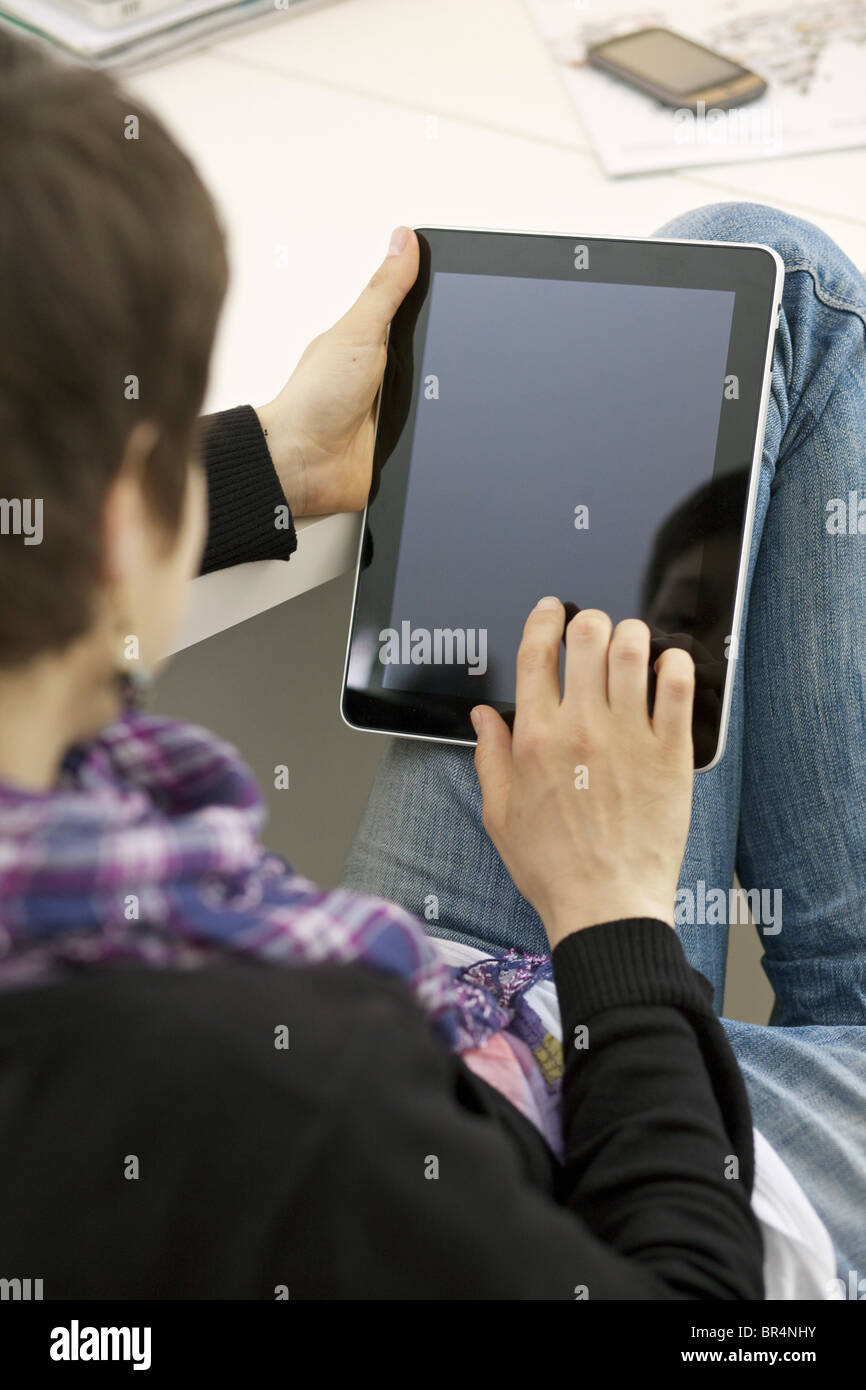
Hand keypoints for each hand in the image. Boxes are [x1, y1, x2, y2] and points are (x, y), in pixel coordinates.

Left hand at [255, 227, 418, 516]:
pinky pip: (434, 437)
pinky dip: (437, 436)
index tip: (464, 300)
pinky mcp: (403, 446)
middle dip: (447, 364)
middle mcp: (387, 375)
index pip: (423, 315)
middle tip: (436, 368)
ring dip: (442, 404)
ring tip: (427, 404)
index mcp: (375, 342)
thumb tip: (404, 239)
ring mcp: (396, 412)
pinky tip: (433, 432)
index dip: (445, 307)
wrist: (301, 466)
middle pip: (439, 360)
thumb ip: (384, 290)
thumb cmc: (313, 401)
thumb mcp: (357, 333)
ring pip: (441, 400)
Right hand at [471, 600, 694, 950]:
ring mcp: (630, 736)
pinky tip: (667, 667)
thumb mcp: (500, 813)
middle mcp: (582, 727)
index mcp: (536, 737)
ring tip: (631, 647)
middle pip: (589, 635)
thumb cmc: (552, 866)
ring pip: (634, 648)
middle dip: (589, 623)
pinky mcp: (670, 753)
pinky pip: (677, 684)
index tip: (552, 611)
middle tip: (594, 634)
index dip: (544, 618)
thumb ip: (490, 756)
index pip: (538, 650)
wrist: (606, 904)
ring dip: (631, 635)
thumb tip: (483, 717)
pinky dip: (673, 663)